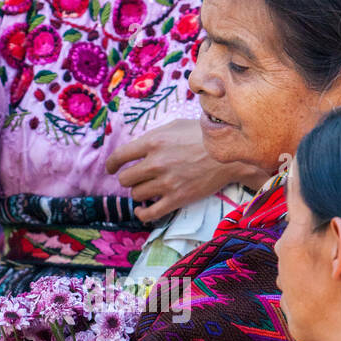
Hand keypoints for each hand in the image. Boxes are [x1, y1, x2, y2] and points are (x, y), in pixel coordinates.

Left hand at [106, 118, 253, 223]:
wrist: (229, 155)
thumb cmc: (204, 136)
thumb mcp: (175, 126)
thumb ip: (154, 137)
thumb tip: (139, 147)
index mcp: (153, 142)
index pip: (120, 156)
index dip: (111, 164)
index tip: (111, 169)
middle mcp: (156, 163)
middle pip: (125, 179)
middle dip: (128, 179)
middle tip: (136, 178)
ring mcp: (166, 183)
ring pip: (136, 195)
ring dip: (139, 193)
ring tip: (147, 190)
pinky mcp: (177, 199)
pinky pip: (149, 213)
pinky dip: (142, 214)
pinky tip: (142, 210)